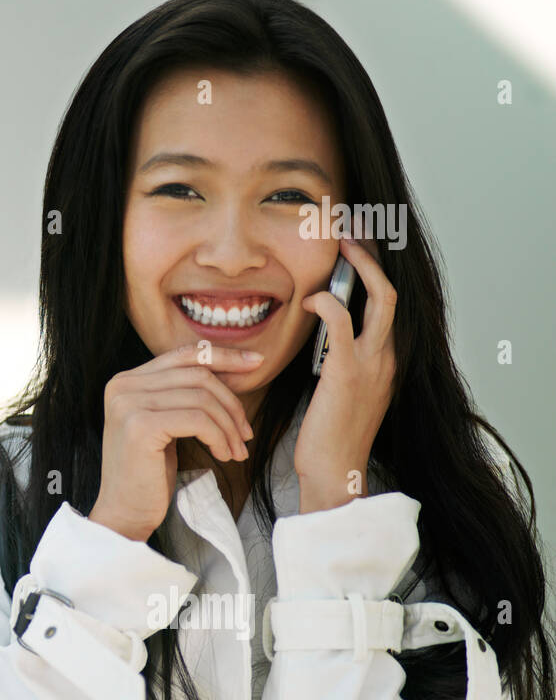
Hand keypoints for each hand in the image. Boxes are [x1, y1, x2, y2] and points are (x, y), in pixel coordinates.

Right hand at [88, 342, 264, 541]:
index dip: (224, 356)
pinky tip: (223, 455)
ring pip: (202, 398)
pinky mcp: (140, 426)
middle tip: (246, 434)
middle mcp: (123, 386)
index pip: (184, 354)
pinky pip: (198, 420)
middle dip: (232, 403)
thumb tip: (231, 368)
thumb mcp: (166, 423)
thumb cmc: (148, 471)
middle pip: (198, 375)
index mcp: (127, 380)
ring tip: (236, 450)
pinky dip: (219, 437)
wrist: (124, 511)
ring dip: (228, 426)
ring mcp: (129, 404)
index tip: (256, 362)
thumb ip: (184, 394)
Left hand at [294, 236, 396, 512]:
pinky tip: (307, 300)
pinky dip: (327, 302)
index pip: (387, 303)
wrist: (333, 472)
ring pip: (381, 298)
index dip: (373, 270)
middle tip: (351, 227)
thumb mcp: (338, 390)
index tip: (354, 244)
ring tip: (340, 243)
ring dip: (360, 265)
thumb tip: (316, 332)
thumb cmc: (327, 435)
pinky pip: (343, 323)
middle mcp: (388, 356)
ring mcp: (373, 363)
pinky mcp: (349, 372)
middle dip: (373, 255)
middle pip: (392, 291)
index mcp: (386, 360)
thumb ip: (336, 359)